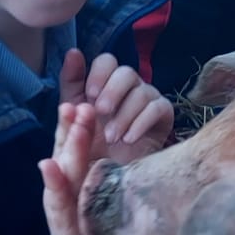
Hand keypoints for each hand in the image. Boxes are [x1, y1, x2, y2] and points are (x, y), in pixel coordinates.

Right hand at [36, 101, 118, 234]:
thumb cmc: (96, 212)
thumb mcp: (103, 176)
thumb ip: (105, 148)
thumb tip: (120, 112)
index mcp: (77, 164)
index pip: (75, 129)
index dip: (76, 103)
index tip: (79, 78)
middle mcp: (66, 177)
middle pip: (70, 143)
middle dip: (76, 120)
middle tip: (83, 99)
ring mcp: (62, 198)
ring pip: (64, 165)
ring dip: (68, 142)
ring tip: (72, 119)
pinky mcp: (62, 224)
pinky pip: (58, 201)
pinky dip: (53, 183)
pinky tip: (49, 166)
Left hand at [58, 48, 172, 164]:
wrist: (107, 182)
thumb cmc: (89, 148)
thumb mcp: (72, 116)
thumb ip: (71, 84)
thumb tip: (73, 52)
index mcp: (104, 85)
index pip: (107, 61)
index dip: (100, 73)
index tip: (90, 93)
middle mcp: (128, 89)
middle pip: (126, 71)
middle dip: (112, 91)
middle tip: (101, 112)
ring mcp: (147, 101)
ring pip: (143, 90)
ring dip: (124, 114)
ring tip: (112, 137)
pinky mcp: (163, 117)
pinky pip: (158, 108)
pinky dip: (141, 123)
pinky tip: (128, 139)